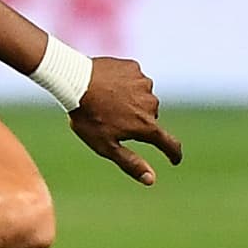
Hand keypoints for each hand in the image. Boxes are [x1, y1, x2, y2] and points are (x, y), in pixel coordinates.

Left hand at [69, 57, 183, 186]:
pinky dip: (124, 85)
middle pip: (150, 118)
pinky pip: (134, 80)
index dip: (173, 153)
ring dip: (131, 101)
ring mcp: (144, 83)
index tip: (174, 159)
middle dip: (137, 122)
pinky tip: (108, 86)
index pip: (169, 143)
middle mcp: (151, 104)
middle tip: (113, 120)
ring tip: (108, 102)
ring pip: (142, 98)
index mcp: (146, 126)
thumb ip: (131, 163)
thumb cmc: (88, 118)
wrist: (74, 81)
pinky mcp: (134, 68)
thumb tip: (151, 180)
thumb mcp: (106, 146)